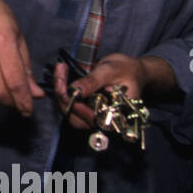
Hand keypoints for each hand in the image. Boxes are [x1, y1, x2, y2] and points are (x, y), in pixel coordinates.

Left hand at [53, 52, 173, 129]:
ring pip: (70, 112)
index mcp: (116, 117)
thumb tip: (76, 91)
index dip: (74, 105)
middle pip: (76, 118)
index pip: (91, 118)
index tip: (64, 86)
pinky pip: (71, 105)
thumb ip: (93, 81)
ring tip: (61, 70)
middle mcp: (104, 122)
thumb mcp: (110, 71)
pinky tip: (62, 74)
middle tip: (60, 71)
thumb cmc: (127, 70)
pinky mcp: (86, 110)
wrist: (133, 70)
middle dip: (63, 95)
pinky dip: (64, 91)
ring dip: (61, 92)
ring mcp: (94, 117)